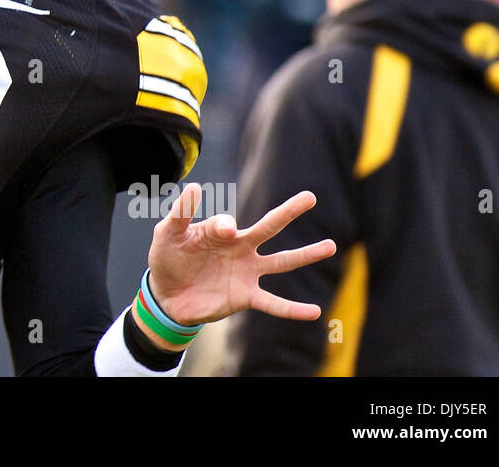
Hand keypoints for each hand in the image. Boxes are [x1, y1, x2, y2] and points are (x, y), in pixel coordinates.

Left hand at [139, 185, 335, 347]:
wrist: (167, 295)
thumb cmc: (167, 258)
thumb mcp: (167, 234)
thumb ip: (180, 214)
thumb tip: (193, 186)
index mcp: (220, 231)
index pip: (227, 223)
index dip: (225, 227)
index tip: (225, 232)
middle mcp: (239, 248)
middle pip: (268, 227)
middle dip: (288, 211)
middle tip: (310, 196)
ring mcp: (246, 272)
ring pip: (281, 262)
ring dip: (305, 254)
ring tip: (331, 245)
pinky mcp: (245, 296)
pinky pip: (273, 303)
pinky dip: (292, 309)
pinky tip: (315, 312)